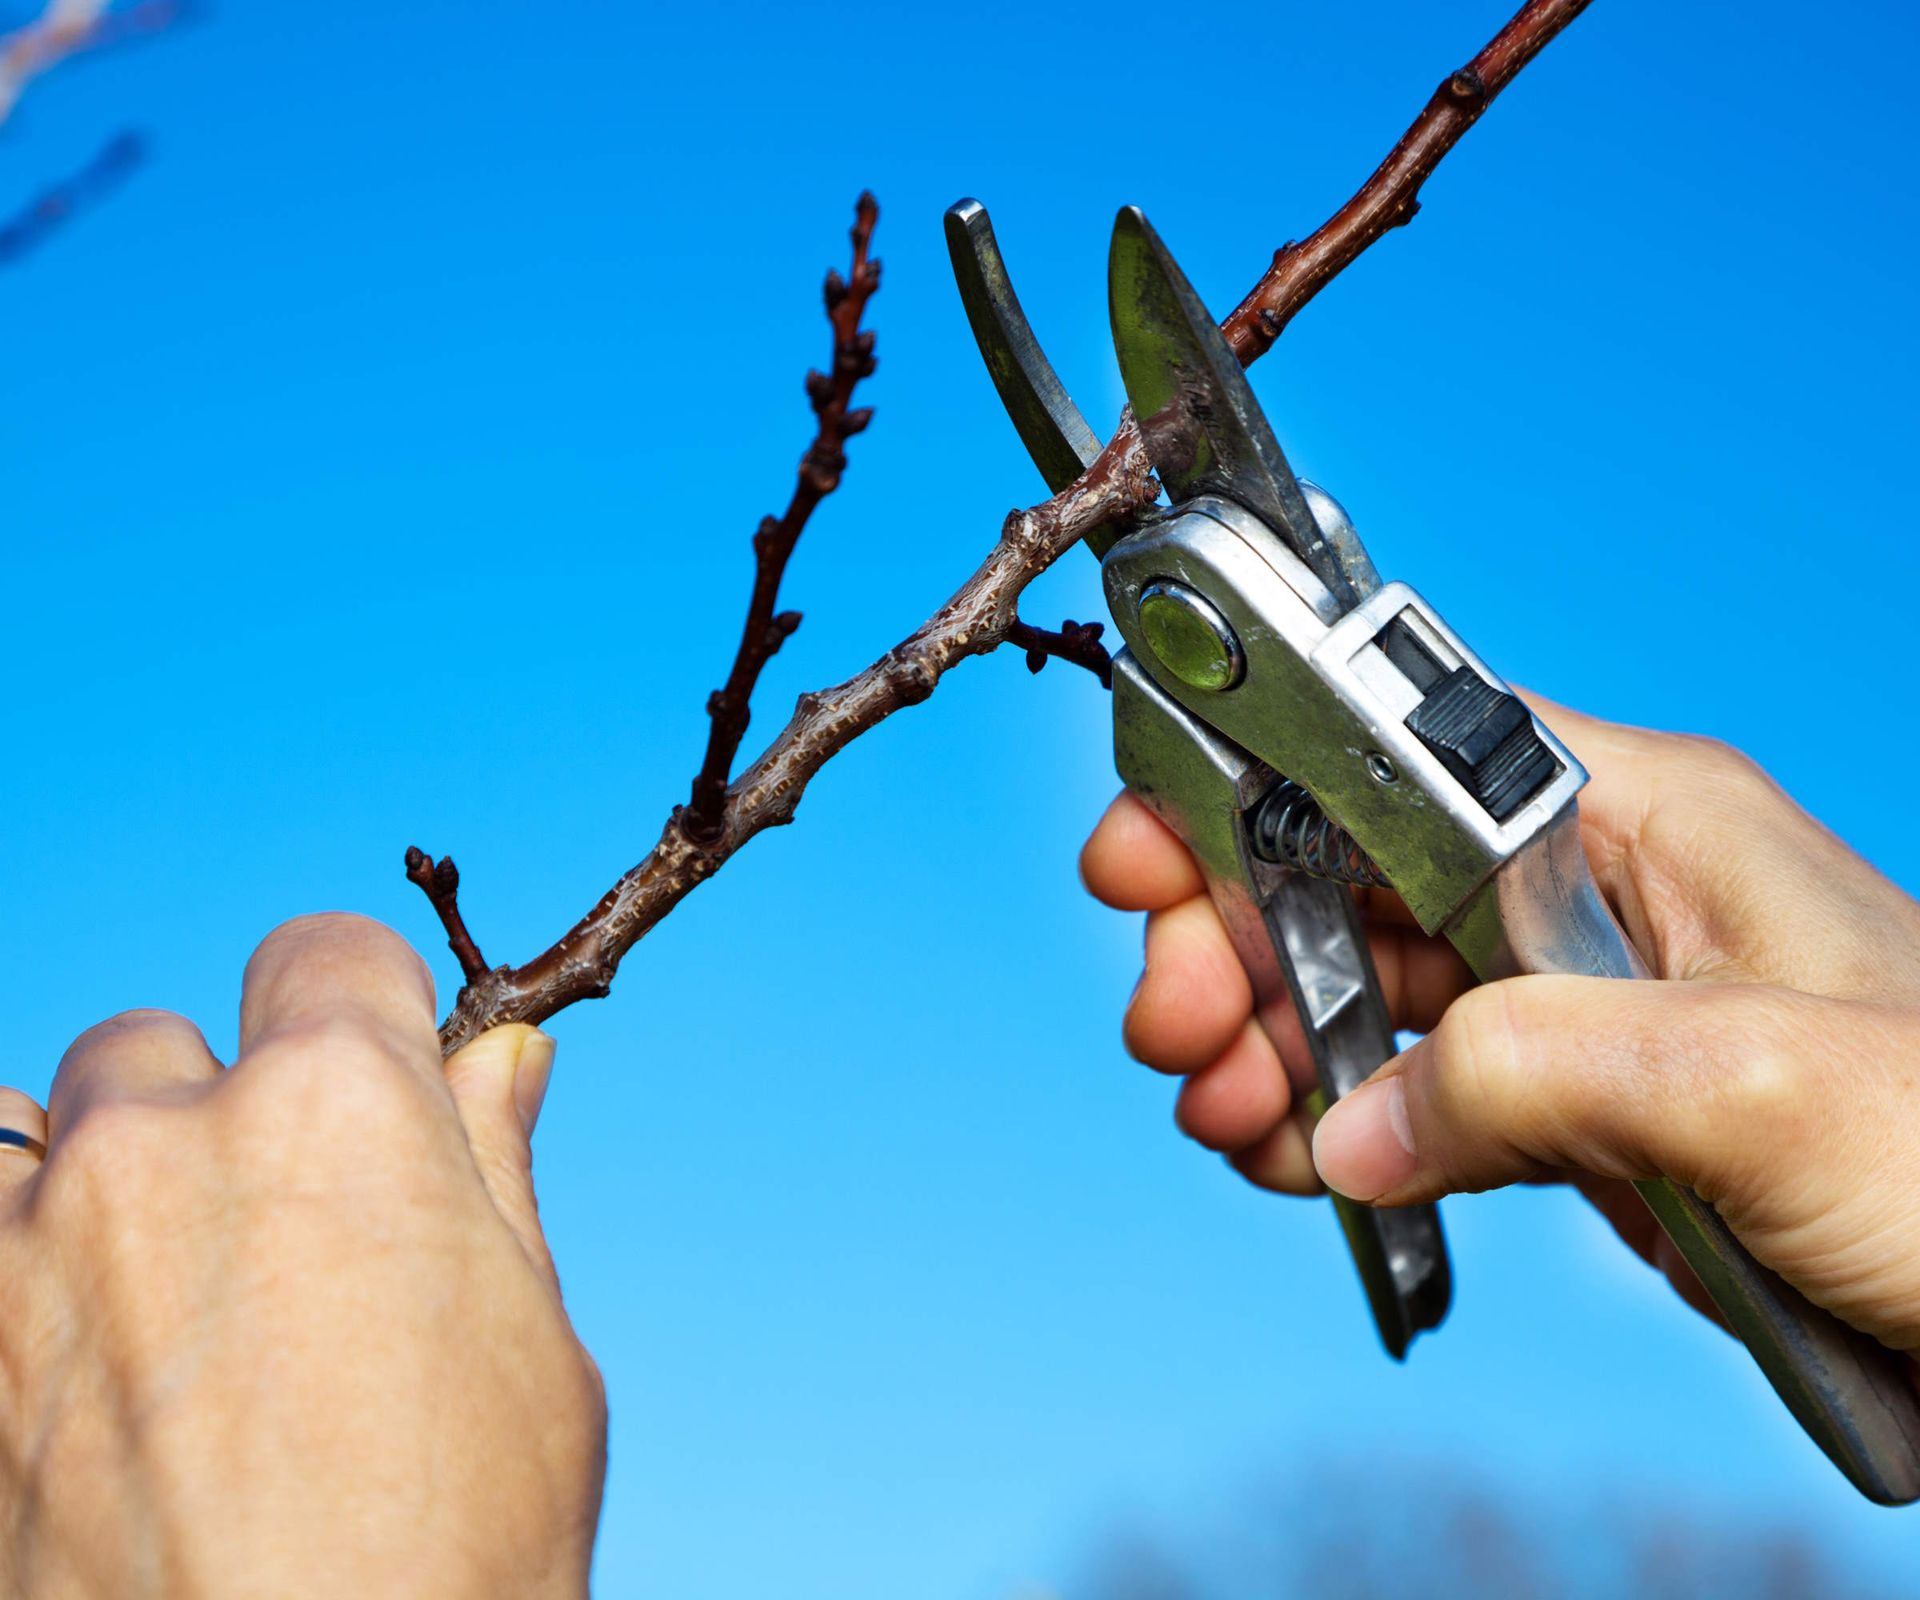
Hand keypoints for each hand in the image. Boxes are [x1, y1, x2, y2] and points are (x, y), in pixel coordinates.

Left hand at [0, 915, 605, 1598]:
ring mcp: (31, 1248)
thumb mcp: (530, 1343)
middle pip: (161, 1040)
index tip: (373, 1063)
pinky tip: (64, 1335)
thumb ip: (493, 1170)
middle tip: (265, 1235)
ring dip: (83, 1174)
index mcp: (343, 1108)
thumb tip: (505, 1058)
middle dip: (214, 1110)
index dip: (362, 1004)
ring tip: (140, 1283)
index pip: (326, 948)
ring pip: (29, 1122)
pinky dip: (9, 1257)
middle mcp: (170, 1141)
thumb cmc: (461, 1553)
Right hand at [1082, 698, 1919, 1352]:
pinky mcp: (1584, 1111)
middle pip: (1351, 872)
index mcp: (1642, 818)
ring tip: (1219, 1112)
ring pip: (1368, 985)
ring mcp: (1584, 1004)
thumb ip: (1527, 1069)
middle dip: (1239, 938)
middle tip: (1175, 1025)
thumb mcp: (1754, 1086)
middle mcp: (1598, 892)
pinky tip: (1284, 1151)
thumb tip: (1356, 1120)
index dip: (1254, 782)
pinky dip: (1332, 1119)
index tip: (1145, 845)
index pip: (1398, 754)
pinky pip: (1416, 1090)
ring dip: (1269, 1040)